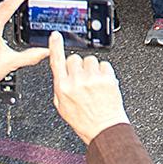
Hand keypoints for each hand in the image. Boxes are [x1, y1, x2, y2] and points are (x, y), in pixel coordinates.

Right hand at [42, 30, 129, 145]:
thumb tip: (61, 72)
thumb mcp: (62, 106)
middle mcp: (77, 81)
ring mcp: (93, 78)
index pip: (56, 60)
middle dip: (78, 66)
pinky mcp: (107, 78)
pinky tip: (102, 84)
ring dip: (92, 68)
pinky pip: (104, 64)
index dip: (55, 46)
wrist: (104, 128)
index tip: (56, 36)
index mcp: (63, 87)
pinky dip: (104, 72)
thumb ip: (61, 87)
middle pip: (75, 58)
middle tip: (83, 78)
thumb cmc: (83, 120)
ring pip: (90, 60)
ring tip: (94, 83)